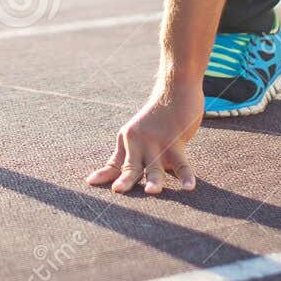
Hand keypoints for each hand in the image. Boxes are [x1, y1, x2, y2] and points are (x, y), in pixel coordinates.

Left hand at [86, 79, 202, 193]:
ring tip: (153, 191)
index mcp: (127, 140)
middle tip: (118, 191)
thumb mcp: (138, 130)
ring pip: (156, 167)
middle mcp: (139, 142)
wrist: (175, 88)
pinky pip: (182, 164)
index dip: (104, 174)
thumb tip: (124, 176)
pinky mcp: (176, 142)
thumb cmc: (159, 115)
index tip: (90, 182)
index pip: (115, 162)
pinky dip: (186, 176)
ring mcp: (158, 143)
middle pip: (131, 166)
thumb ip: (132, 153)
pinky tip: (189, 187)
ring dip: (155, 180)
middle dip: (125, 180)